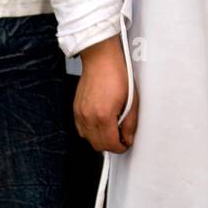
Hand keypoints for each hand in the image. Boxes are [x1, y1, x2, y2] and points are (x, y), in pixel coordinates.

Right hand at [76, 35, 138, 152]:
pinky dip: (90, 131)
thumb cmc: (115, 74)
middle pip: (98, 146)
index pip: (111, 145)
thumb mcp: (131, 100)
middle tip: (120, 136)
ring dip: (100, 139)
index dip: (121, 147)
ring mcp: (80, 114)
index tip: (125, 143)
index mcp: (103, 116)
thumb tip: (128, 138)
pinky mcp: (75, 109)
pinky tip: (100, 123)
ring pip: (88, 139)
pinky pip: (81, 130)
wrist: (100, 59)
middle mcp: (89, 117)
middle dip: (111, 145)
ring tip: (110, 128)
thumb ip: (130, 124)